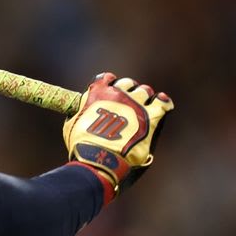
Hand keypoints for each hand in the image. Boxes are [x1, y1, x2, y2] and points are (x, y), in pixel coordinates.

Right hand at [63, 72, 173, 195]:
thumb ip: (80, 113)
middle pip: (127, 83)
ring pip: (144, 91)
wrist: (99, 156)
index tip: (111, 88)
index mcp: (97, 92)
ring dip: (144, 96)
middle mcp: (117, 93)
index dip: (109, 83)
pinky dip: (163, 102)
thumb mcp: (71, 123)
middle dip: (128, 90)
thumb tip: (81, 112)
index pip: (106, 78)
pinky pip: (162, 102)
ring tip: (144, 104)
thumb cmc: (82, 143)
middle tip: (129, 100)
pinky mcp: (150, 116)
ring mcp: (135, 104)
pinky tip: (163, 104)